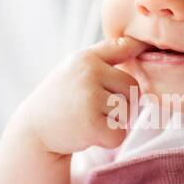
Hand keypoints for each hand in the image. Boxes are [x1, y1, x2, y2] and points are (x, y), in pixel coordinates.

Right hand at [17, 35, 148, 155]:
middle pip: (133, 87)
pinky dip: (109, 139)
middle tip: (97, 109)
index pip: (123, 47)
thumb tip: (138, 44)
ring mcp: (90, 97)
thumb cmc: (61, 98)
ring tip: (88, 119)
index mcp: (86, 57)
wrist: (34, 129)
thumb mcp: (76, 69)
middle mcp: (89, 73)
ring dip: (113, 122)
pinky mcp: (92, 124)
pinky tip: (89, 133)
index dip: (140, 46)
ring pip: (127, 112)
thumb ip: (104, 57)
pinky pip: (120, 133)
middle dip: (123, 102)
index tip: (149, 46)